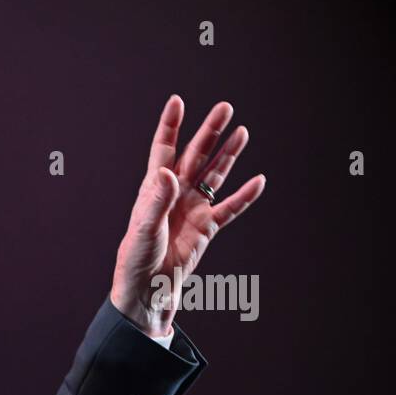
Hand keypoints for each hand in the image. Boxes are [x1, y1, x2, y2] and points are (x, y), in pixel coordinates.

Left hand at [110, 96, 265, 337]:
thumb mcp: (143, 230)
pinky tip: (258, 180)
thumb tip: (166, 172)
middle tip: (225, 108)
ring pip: (214, 176)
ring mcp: (192, 210)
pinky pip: (230, 208)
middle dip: (209, 132)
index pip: (163, 151)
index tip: (177, 101)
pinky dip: (244, 196)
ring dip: (228, 155)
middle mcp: (174, 196)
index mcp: (153, 191)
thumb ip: (156, 201)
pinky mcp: (207, 228)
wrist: (147, 293)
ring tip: (242, 132)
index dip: (170, 127)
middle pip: (195, 156)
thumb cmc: (136, 262)